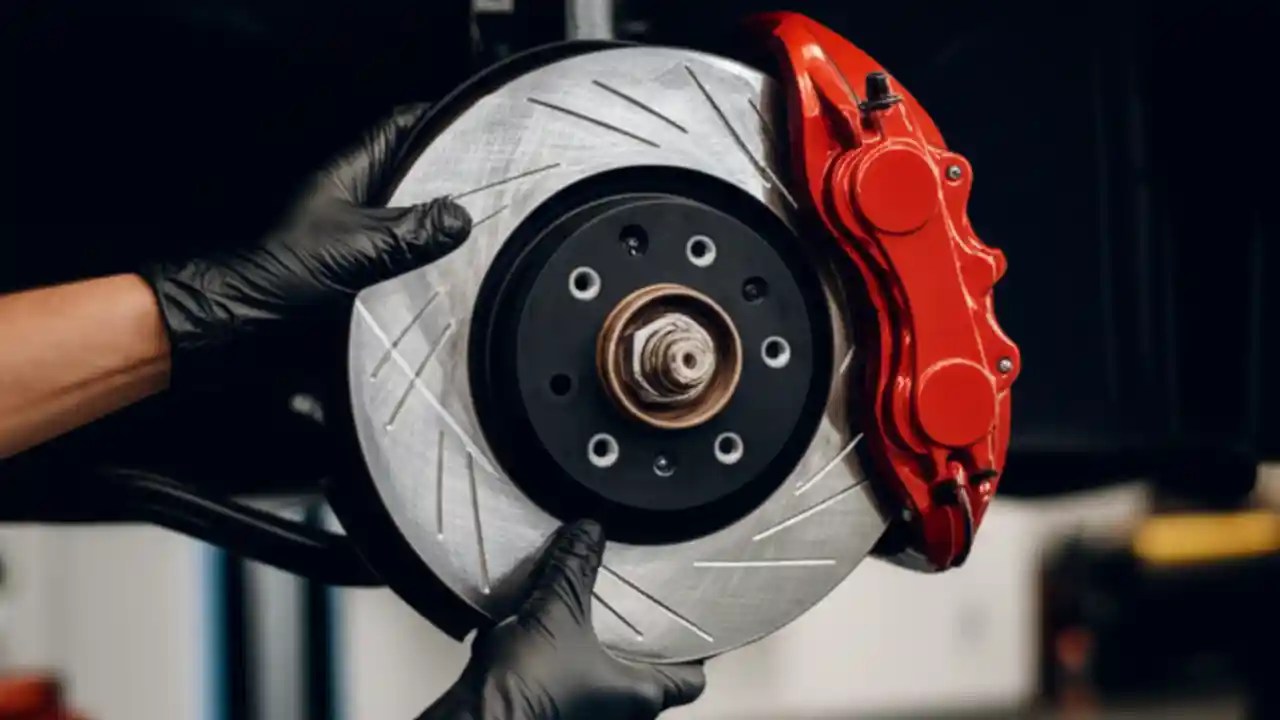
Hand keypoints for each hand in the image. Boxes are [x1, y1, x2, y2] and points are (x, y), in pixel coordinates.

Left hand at [142, 103, 470, 389]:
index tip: (472, 126)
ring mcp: (358, 228)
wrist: (252, 318)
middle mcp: (357, 195)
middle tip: (490, 181)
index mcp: (352, 173)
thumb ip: (412, 232)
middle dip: (448, 173)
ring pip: (410, 211)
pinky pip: (403, 247)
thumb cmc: (288, 273)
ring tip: (479, 222)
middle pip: (411, 170)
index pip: (398, 128)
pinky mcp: (360, 261)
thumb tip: (460, 217)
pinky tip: (448, 263)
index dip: (434, 120)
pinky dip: (426, 252)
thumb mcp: (359, 248)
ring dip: (439, 218)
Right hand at [421, 520, 705, 719]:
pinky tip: (553, 632)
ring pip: (611, 682)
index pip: (693, 681)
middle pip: (652, 679)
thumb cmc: (530, 683)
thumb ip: (575, 567)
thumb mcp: (558, 610)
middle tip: (642, 607)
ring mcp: (589, 718)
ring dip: (604, 653)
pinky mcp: (556, 713)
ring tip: (596, 611)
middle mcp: (622, 715)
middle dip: (646, 645)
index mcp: (641, 696)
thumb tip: (589, 530)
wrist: (476, 718)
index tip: (697, 625)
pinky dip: (571, 663)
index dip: (698, 652)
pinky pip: (575, 685)